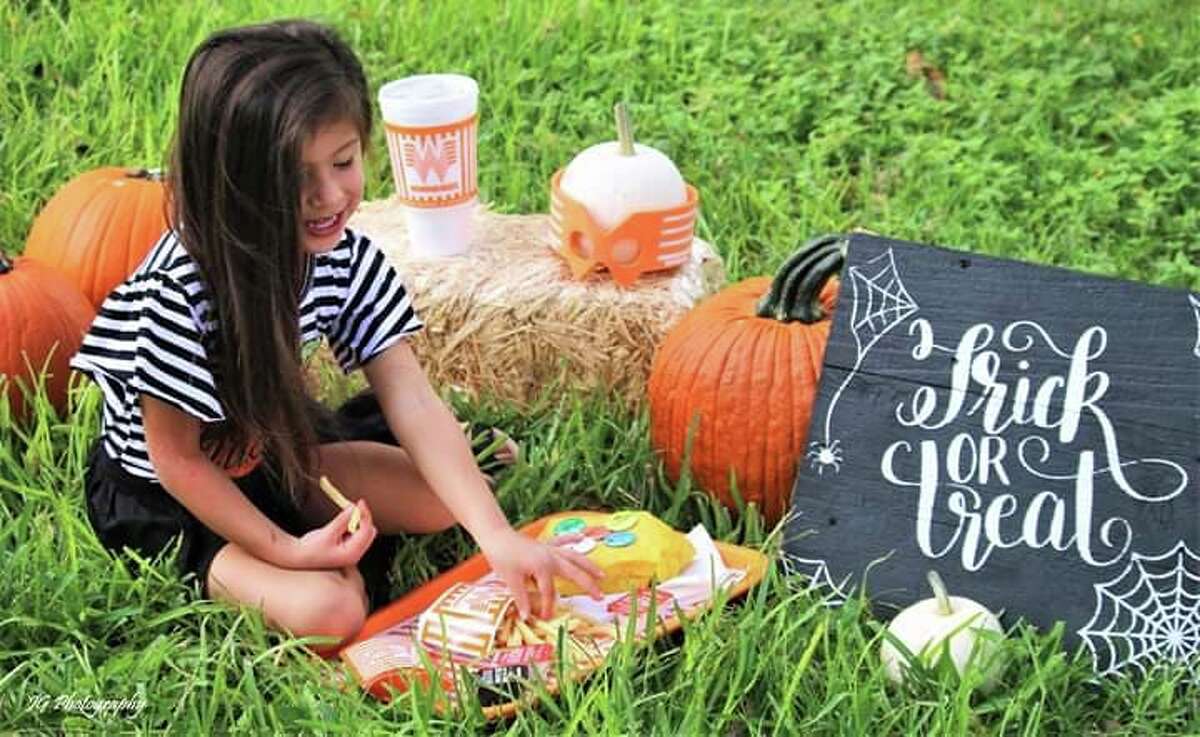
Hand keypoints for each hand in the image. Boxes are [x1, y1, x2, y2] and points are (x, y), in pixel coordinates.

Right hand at [286, 500, 376, 569]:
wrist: (299, 556)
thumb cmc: (311, 548)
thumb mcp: (327, 533)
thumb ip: (342, 521)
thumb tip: (354, 508)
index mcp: (352, 553)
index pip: (366, 531)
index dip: (365, 515)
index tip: (359, 502)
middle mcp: (355, 554)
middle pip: (369, 532)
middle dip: (362, 518)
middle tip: (350, 508)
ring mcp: (352, 551)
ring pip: (363, 531)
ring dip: (356, 521)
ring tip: (340, 521)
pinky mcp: (347, 546)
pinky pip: (355, 532)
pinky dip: (350, 525)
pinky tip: (338, 526)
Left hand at [479, 527, 604, 619]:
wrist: (496, 536)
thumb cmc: (502, 557)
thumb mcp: (511, 580)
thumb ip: (522, 599)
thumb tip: (526, 617)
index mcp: (543, 567)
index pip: (549, 592)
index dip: (548, 607)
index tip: (545, 618)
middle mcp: (551, 558)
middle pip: (574, 573)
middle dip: (588, 585)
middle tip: (600, 597)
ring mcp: (550, 550)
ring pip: (574, 557)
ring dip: (588, 565)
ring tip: (602, 575)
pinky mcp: (545, 545)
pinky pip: (562, 541)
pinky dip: (571, 538)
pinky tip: (581, 537)